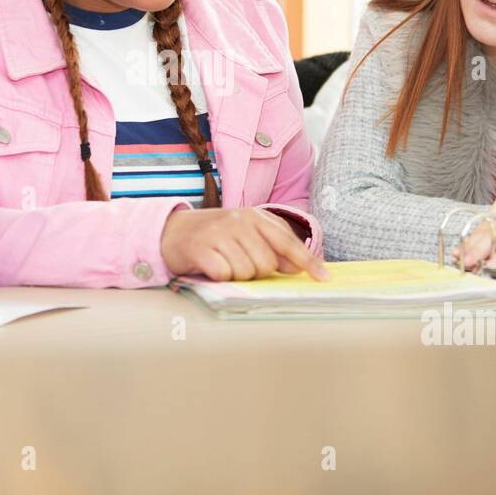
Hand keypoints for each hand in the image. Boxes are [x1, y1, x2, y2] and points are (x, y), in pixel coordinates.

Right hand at [161, 207, 328, 281]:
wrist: (172, 231)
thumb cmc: (216, 235)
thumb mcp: (245, 233)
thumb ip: (272, 246)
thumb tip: (297, 268)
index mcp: (254, 216)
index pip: (287, 241)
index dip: (307, 261)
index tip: (323, 278)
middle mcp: (238, 220)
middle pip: (266, 264)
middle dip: (257, 272)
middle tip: (240, 264)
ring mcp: (218, 233)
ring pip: (246, 272)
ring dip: (236, 276)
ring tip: (224, 263)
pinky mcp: (200, 248)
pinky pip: (223, 274)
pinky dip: (219, 277)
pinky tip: (211, 267)